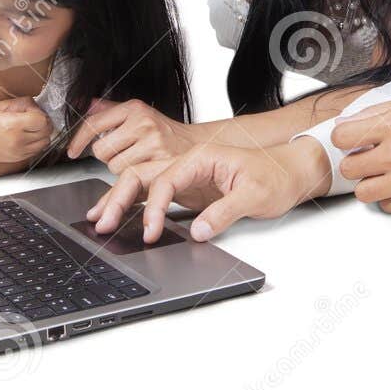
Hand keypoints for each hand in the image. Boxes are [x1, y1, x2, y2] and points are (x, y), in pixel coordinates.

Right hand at [0, 97, 51, 164]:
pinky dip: (35, 142)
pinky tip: (23, 136)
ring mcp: (18, 153)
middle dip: (43, 122)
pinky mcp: (17, 159)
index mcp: (13, 125)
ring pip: (45, 142)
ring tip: (27, 127)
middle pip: (47, 131)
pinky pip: (37, 150)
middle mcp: (17, 142)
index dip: (39, 113)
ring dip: (41, 133)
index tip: (31, 110)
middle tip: (30, 117)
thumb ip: (24, 104)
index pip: (43, 120)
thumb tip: (38, 107)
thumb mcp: (1, 105)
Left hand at [66, 97, 203, 170]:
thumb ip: (111, 110)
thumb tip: (87, 104)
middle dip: (107, 156)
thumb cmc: (164, 133)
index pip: (94, 123)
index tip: (72, 150)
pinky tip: (144, 168)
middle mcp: (143, 122)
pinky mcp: (159, 161)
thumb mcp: (139, 114)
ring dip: (120, 168)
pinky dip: (132, 177)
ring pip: (113, 165)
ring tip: (137, 160)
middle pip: (101, 149)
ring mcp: (152, 141)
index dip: (78, 139)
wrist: (194, 146)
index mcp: (134, 108)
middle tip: (123, 153)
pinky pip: (129, 176)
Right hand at [85, 140, 329, 243]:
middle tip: (101, 222)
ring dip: (120, 198)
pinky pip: (155, 191)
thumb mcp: (256, 196)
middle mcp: (190, 162)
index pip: (165, 180)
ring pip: (144, 181)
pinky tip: (121, 214)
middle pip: (144, 175)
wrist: (291, 172)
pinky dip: (135, 203)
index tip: (150, 232)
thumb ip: (225, 212)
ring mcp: (187, 174)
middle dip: (119, 198)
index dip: (153, 208)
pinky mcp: (189, 187)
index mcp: (203, 157)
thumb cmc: (276, 176)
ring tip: (99, 217)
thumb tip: (197, 231)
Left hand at [333, 99, 390, 215]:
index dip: (345, 139)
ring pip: (363, 193)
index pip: (341, 138)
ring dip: (371, 183)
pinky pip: (386, 206)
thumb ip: (374, 113)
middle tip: (371, 159)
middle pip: (348, 169)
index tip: (353, 141)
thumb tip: (343, 125)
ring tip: (387, 174)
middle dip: (356, 163)